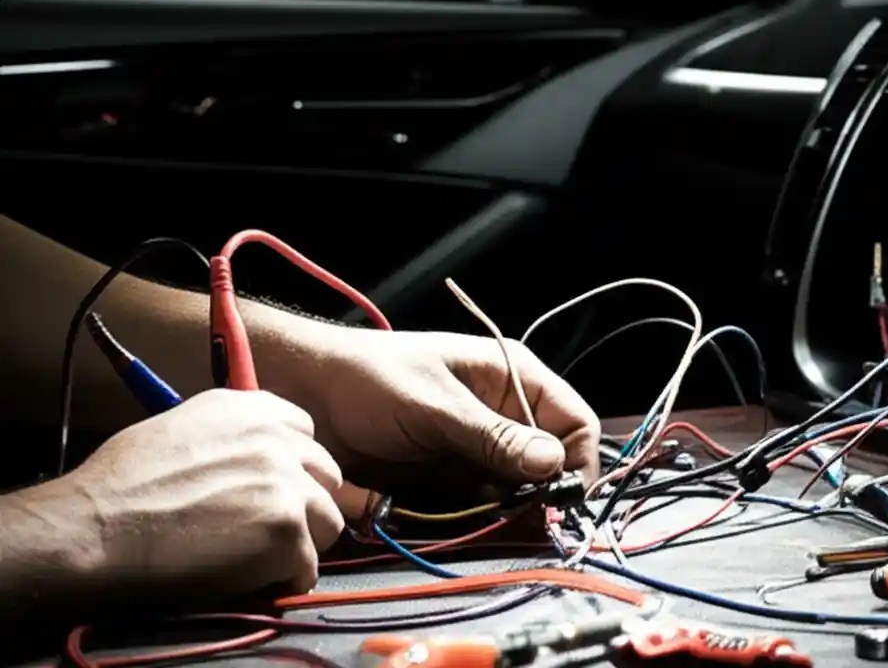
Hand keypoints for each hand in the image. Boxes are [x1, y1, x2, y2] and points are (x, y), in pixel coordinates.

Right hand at [67, 389, 343, 596]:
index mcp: (250, 408)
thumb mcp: (180, 428)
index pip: (305, 432)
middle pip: (326, 476)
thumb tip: (251, 460)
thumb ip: (230, 438)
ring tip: (260, 558)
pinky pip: (307, 566)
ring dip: (301, 543)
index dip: (293, 467)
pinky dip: (284, 579)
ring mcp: (288, 483)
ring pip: (329, 521)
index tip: (273, 489)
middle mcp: (277, 439)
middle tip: (269, 530)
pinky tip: (251, 580)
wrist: (97, 528)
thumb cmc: (120, 484)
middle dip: (304, 504)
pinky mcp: (287, 530)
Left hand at [268, 328, 599, 484]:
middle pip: (551, 462)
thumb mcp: (435, 406)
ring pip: (519, 489)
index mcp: (512, 377)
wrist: (304, 395)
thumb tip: (551, 464)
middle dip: (541, 492)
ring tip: (482, 515)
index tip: (562, 498)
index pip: (573, 421)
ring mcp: (479, 448)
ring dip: (508, 508)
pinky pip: (483, 503)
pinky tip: (460, 517)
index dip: (576, 459)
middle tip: (521, 516)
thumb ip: (493, 438)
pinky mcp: (453, 477)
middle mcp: (504, 414)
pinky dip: (478, 516)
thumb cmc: (369, 380)